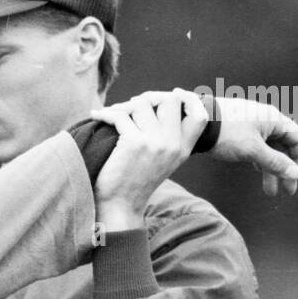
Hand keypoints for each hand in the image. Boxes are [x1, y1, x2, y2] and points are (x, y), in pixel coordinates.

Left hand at [89, 89, 207, 230]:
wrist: (120, 205)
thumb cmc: (135, 182)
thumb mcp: (162, 161)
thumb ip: (167, 138)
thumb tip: (156, 103)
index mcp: (184, 150)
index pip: (201, 116)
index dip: (190, 99)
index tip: (174, 93)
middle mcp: (173, 144)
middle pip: (170, 100)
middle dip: (150, 97)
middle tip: (133, 105)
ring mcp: (155, 142)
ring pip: (142, 103)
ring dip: (124, 105)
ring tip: (112, 113)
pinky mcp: (134, 142)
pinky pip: (119, 115)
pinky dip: (105, 113)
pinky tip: (97, 115)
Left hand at [211, 97, 297, 195]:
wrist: (193, 120)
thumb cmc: (226, 133)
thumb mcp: (253, 150)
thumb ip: (275, 162)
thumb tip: (295, 174)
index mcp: (273, 119)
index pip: (297, 138)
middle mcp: (264, 119)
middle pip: (283, 147)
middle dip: (286, 170)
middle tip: (288, 192)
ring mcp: (250, 124)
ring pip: (267, 149)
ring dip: (271, 170)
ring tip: (270, 192)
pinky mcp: (237, 130)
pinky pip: (255, 147)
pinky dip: (258, 162)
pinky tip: (257, 172)